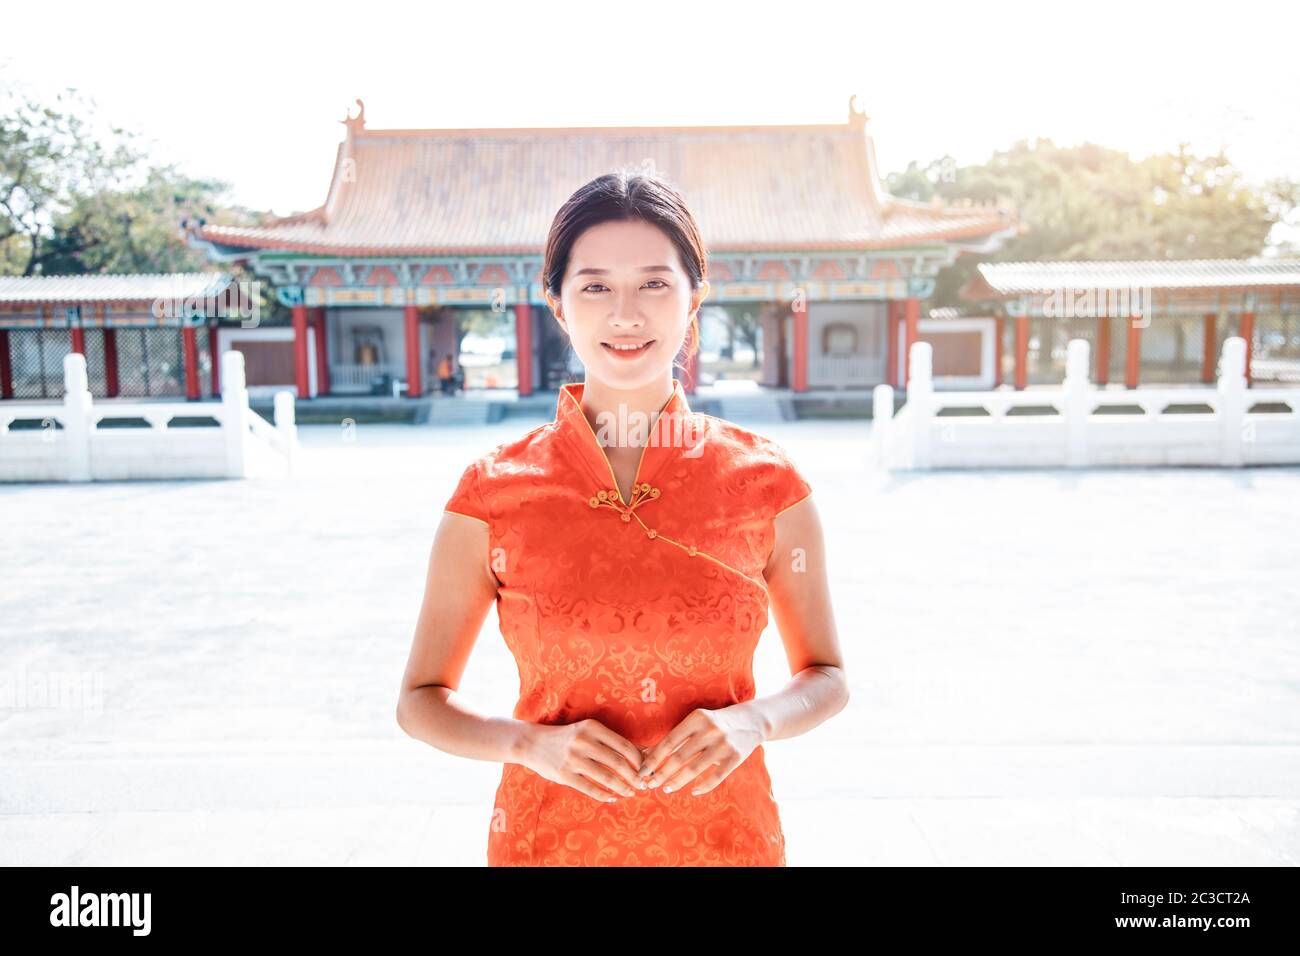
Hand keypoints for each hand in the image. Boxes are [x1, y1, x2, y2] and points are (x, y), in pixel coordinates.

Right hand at [521, 718, 647, 802]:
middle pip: (618, 763)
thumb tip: (643, 752)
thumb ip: (611, 742)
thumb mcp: (588, 732)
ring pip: (606, 778)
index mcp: (592, 728)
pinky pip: (590, 789)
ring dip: (622, 788)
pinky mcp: (564, 775)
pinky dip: (604, 796)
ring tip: (630, 793)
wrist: (532, 743)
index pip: (624, 746)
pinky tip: (612, 798)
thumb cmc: (568, 737)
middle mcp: (583, 742)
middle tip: (643, 785)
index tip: (647, 769)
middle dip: (634, 777)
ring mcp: (573, 759)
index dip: (639, 760)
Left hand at [638, 704, 764, 795]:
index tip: (641, 771)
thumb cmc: (714, 723)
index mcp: (696, 718)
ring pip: (695, 769)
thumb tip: (646, 754)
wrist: (751, 720)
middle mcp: (710, 730)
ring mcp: (724, 744)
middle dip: (661, 773)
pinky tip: (693, 792)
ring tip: (666, 788)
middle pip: (679, 758)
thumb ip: (674, 738)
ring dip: (677, 782)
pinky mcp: (736, 757)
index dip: (653, 758)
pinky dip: (703, 787)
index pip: (669, 741)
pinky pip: (716, 777)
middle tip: (650, 785)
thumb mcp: (695, 723)